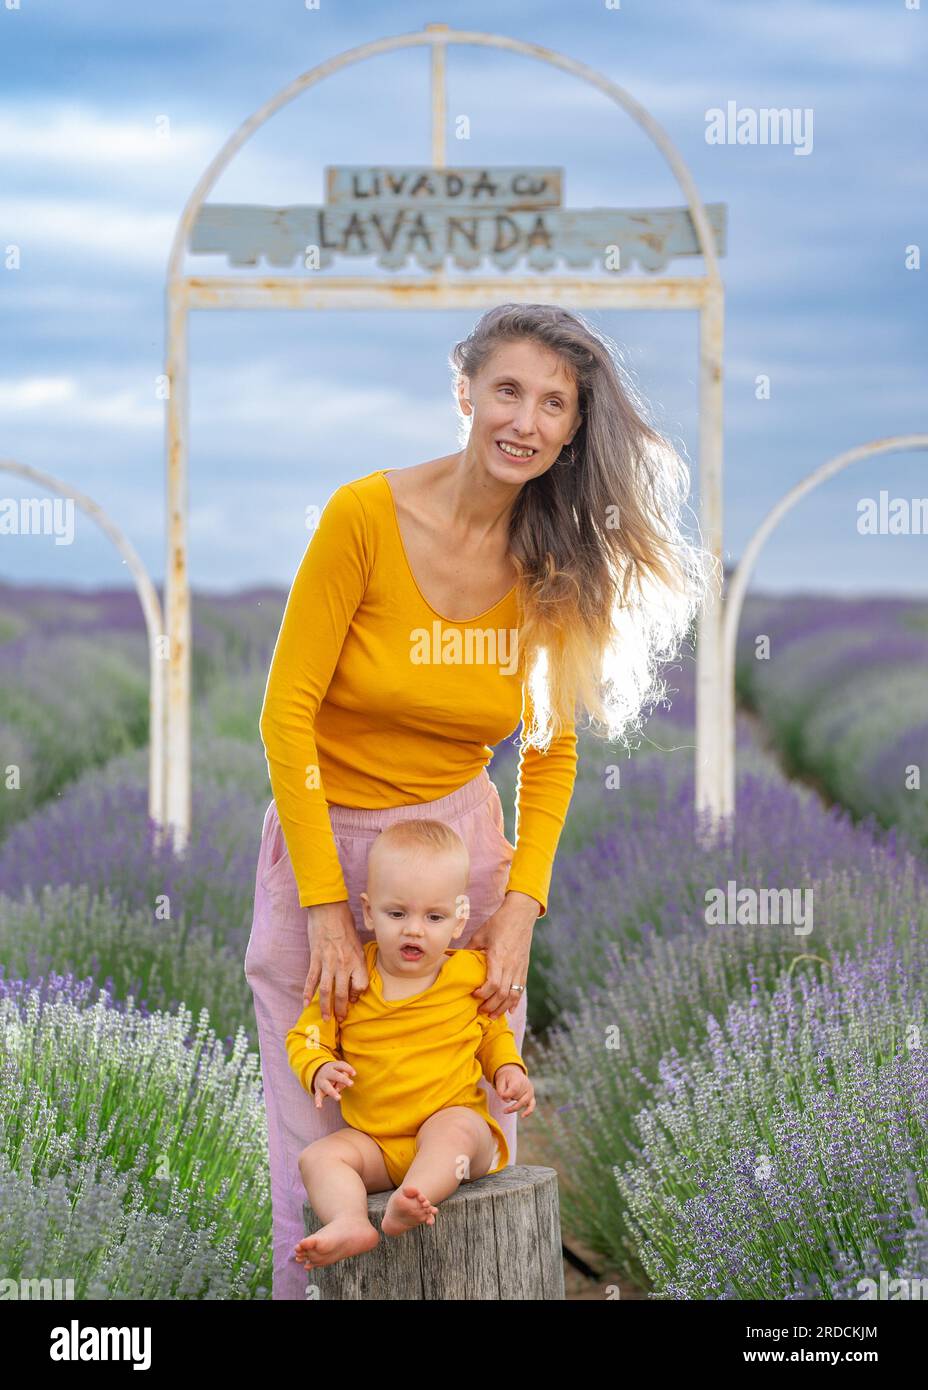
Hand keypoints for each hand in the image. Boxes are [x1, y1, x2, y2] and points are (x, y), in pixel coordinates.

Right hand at [303, 900, 367, 1021]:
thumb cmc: (345, 924)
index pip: (360, 985)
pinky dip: (308, 993)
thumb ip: (357, 960)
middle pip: (342, 993)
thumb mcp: (358, 942)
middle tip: (339, 1020)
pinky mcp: (314, 958)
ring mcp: (327, 962)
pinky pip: (311, 979)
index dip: (357, 994)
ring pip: (326, 990)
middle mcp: (343, 963)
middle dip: (340, 1009)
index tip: (352, 999)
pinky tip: (306, 1003)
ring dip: (325, 1007)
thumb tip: (355, 978)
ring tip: (325, 1018)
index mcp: (356, 959)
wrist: (328, 909)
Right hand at [312, 1060, 355, 1109]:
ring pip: (327, 1086)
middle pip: (335, 1075)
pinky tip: (318, 1106)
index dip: (348, 1069)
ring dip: (333, 1092)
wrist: (318, 1072)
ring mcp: (321, 1081)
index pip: (341, 1066)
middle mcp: (326, 1073)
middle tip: (351, 1084)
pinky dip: (318, 1101)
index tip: (354, 1074)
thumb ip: (345, 1074)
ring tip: (339, 1098)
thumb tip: (345, 1082)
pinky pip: (318, 1096)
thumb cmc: (335, 1072)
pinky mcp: (318, 1090)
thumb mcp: (339, 1069)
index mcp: (333, 1066)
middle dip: (343, 1079)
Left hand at [468, 890, 537, 1018]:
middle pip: (503, 993)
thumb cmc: (499, 922)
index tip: (474, 995)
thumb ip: (470, 949)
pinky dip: (515, 1001)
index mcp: (498, 956)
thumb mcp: (480, 934)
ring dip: (502, 1007)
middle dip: (491, 1006)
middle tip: (480, 1011)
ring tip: (492, 1015)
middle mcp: (510, 964)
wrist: (520, 914)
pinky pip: (521, 989)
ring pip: (513, 994)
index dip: (483, 993)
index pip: (493, 983)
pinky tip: (509, 1010)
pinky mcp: (524, 967)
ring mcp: (519, 967)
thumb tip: (456, 958)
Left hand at [495, 1063, 534, 1117]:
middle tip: (503, 1107)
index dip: (507, 1095)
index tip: (501, 1096)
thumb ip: (501, 1090)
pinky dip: (528, 1111)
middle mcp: (526, 1085)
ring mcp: (530, 1092)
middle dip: (510, 1102)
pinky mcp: (531, 1097)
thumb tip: (507, 1100)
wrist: (514, 1073)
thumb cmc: (506, 1078)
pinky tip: (523, 1116)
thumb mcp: (500, 1080)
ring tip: (505, 1111)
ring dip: (515, 1107)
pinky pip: (532, 1105)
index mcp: (518, 1080)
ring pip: (524, 1102)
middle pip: (519, 1097)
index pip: (514, 1090)